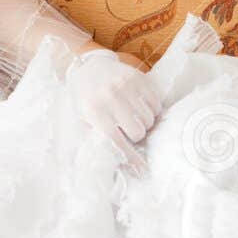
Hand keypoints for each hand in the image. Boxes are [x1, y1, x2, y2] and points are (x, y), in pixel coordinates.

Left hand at [66, 47, 160, 172]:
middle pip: (138, 131)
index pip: (118, 141)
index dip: (131, 158)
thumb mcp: (82, 120)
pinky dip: (152, 110)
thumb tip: (116, 164)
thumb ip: (95, 140)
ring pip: (149, 119)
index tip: (142, 170)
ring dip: (145, 123)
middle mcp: (111, 97)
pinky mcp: (138, 78)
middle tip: (130, 131)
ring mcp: (126, 86)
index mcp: (95, 111)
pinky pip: (156, 103)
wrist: (88, 68)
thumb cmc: (85, 99)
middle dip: (136, 136)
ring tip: (135, 118)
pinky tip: (142, 108)